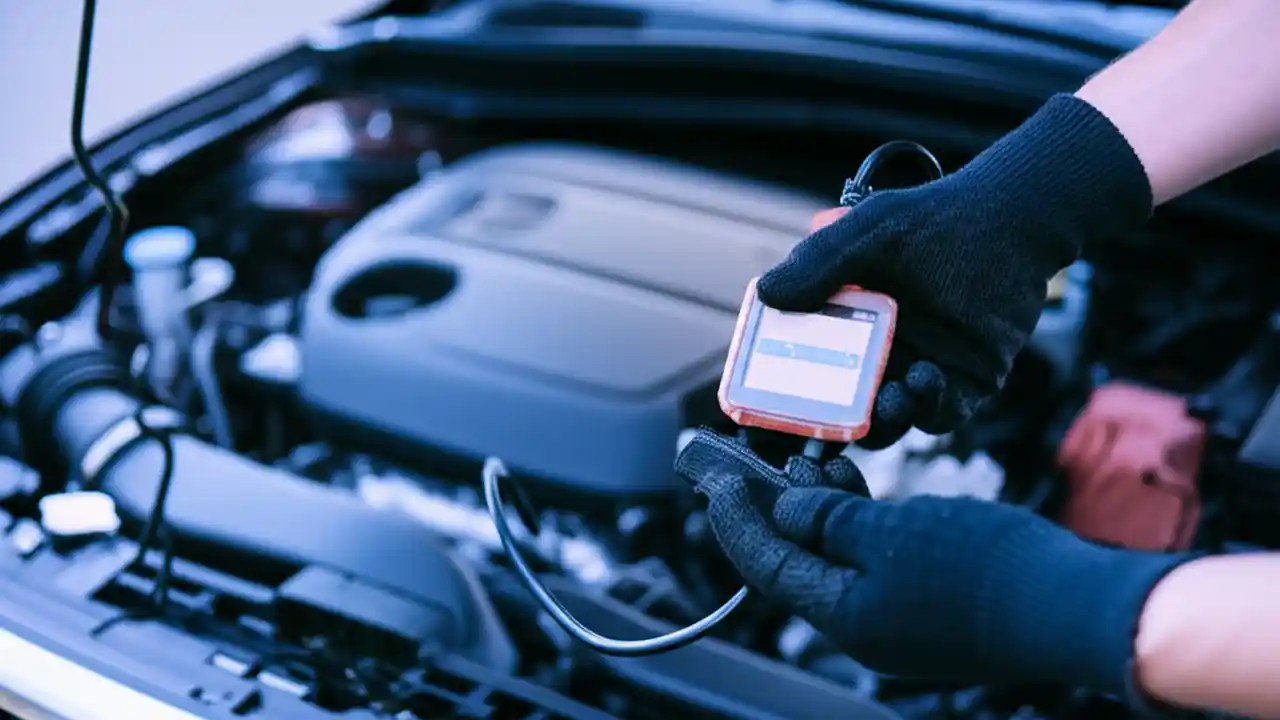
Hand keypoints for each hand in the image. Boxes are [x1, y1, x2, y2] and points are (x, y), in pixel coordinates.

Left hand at [676, 429, 1189, 695]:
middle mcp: (862, 623)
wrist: (1072, 605)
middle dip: (761, 506)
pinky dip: (851, 518)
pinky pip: (870, 557)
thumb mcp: (889, 533)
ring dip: (808, 507)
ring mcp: (896, 615)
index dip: (733, 516)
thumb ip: (826, 520)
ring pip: (832, 554)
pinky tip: (848, 478)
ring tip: (796, 458)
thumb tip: (784, 511)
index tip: (712, 472)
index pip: (764, 563)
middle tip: (731, 461)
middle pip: (792, 558)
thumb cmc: (983, 570)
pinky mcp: (928, 600)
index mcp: (842, 616)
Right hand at [759, 94, 1152, 447]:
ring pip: (889, 418)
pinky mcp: (965, 382)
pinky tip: (924, 378)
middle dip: (830, 421)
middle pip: (840, 405)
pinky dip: (927, 407)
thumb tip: (766, 296)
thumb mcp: (866, 233)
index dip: (781, 391)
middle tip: (825, 417)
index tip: (766, 401)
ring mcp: (919, 369)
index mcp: (843, 322)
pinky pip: (939, 414)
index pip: (802, 367)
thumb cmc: (934, 219)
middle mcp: (877, 352)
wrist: (1010, 220)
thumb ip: (818, 263)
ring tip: (889, 398)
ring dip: (882, 419)